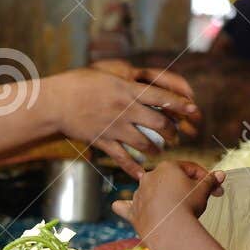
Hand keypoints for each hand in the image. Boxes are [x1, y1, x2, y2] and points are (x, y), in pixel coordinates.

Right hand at [54, 65, 200, 178]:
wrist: (55, 102)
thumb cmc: (78, 83)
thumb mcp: (106, 74)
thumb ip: (126, 79)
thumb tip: (143, 78)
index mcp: (126, 89)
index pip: (162, 97)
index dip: (181, 104)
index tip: (194, 110)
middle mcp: (124, 109)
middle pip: (158, 122)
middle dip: (172, 131)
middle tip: (176, 136)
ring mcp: (114, 127)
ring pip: (144, 142)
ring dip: (156, 149)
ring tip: (160, 152)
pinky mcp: (102, 141)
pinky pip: (122, 157)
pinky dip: (133, 167)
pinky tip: (141, 174)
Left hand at [112, 161, 222, 240]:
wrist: (171, 229)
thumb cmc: (188, 205)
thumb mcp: (203, 190)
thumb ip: (210, 180)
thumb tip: (221, 174)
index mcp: (166, 167)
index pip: (189, 169)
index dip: (205, 178)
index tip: (215, 190)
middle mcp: (148, 177)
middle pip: (170, 180)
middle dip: (185, 188)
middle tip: (199, 201)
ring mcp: (138, 195)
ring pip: (149, 191)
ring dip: (159, 197)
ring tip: (174, 209)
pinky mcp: (132, 212)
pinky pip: (124, 207)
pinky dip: (125, 207)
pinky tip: (121, 205)